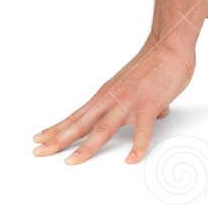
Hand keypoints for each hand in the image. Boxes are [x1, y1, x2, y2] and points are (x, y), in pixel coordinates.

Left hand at [33, 39, 194, 164]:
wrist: (169, 46)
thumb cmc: (155, 63)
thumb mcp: (134, 84)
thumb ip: (140, 102)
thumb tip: (155, 114)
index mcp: (105, 95)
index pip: (76, 116)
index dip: (57, 129)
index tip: (39, 139)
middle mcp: (111, 99)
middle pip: (80, 124)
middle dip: (57, 140)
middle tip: (38, 152)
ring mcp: (128, 103)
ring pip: (102, 129)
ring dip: (86, 147)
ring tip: (72, 161)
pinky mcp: (148, 105)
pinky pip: (142, 131)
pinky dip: (137, 147)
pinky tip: (131, 159)